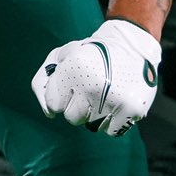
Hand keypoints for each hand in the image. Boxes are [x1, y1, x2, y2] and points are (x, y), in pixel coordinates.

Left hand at [30, 19, 160, 136]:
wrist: (132, 45)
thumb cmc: (90, 53)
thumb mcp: (62, 56)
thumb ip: (43, 83)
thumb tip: (49, 113)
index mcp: (73, 67)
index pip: (53, 104)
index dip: (62, 95)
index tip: (72, 84)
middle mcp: (92, 84)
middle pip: (72, 117)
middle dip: (79, 106)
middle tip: (92, 87)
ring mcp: (114, 98)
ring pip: (92, 126)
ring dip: (96, 114)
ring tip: (107, 92)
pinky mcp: (132, 109)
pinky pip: (111, 131)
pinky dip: (114, 121)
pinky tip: (118, 101)